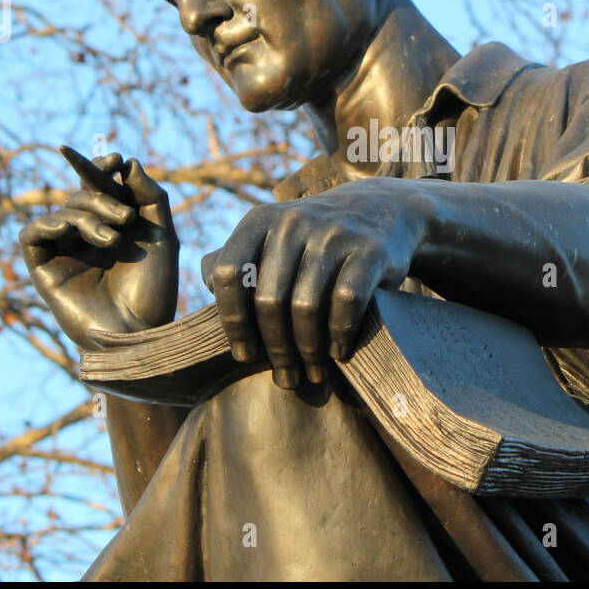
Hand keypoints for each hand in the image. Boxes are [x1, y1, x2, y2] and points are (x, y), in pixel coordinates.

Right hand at [20, 147, 178, 348]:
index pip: (98, 187)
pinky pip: (30, 236)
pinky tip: (65, 227)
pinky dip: (44, 224)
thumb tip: (128, 162)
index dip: (101, 168)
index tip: (115, 159)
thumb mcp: (163, 236)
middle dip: (101, 199)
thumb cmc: (154, 289)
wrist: (139, 332)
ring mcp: (64, 252)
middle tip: (125, 219)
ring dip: (85, 217)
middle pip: (81, 198)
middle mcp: (86, 238)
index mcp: (113, 227)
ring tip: (111, 239)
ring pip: (61, 213)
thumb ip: (151, 196)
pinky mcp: (44, 270)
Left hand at [201, 178, 430, 389]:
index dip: (232, 321)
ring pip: (306, 307)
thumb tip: (206, 282)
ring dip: (308, 351)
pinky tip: (338, 353)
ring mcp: (333, 234)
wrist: (382, 211)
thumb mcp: (275, 233)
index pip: (228, 274)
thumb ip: (241, 255)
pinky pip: (345, 303)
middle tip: (285, 378)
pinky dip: (339, 335)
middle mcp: (293, 222)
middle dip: (275, 349)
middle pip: (269, 301)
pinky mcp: (369, 250)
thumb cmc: (317, 238)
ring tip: (311, 373)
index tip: (244, 355)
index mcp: (260, 220)